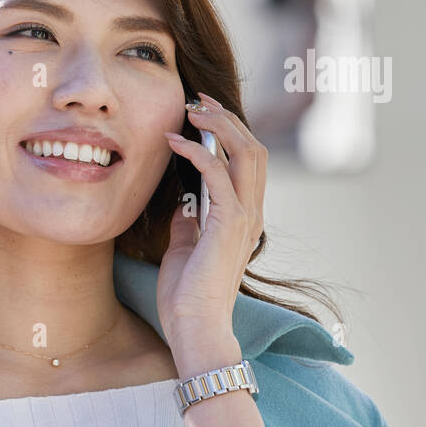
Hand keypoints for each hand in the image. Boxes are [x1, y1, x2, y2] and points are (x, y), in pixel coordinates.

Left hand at [156, 91, 266, 348]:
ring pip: (246, 153)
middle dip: (226, 118)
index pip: (246, 162)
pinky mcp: (229, 224)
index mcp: (243, 218)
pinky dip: (197, 152)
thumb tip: (181, 201)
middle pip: (252, 148)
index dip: (227, 132)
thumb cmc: (186, 296)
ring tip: (190, 109)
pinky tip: (173, 142)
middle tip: (198, 99)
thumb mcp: (184, 248)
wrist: (194, 327)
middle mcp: (251, 213)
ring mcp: (244, 217)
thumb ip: (188, 222)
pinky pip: (219, 175)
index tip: (201, 113)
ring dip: (218, 126)